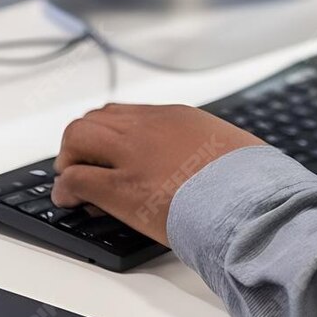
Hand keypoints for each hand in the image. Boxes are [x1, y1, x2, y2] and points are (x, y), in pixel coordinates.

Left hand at [51, 103, 264, 244]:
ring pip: (77, 137)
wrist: (249, 200)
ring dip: (70, 160)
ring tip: (74, 184)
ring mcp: (133, 155)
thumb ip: (214, 149)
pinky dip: (65, 190)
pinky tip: (70, 202)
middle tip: (83, 167)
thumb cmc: (251, 180)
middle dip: (82, 143)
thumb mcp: (234, 147)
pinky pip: (75, 180)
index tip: (111, 155)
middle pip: (94, 119)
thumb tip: (219, 163)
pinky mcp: (122, 189)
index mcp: (176, 118)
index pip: (126, 114)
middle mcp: (148, 128)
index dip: (111, 135)